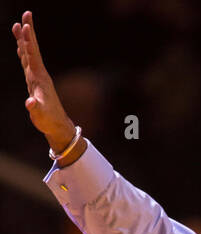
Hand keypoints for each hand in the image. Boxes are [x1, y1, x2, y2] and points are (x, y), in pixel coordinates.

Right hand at [12, 11, 74, 150]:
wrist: (57, 126)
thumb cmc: (48, 121)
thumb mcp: (40, 115)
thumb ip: (35, 108)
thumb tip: (30, 103)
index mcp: (39, 77)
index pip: (33, 54)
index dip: (28, 40)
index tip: (25, 25)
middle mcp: (38, 73)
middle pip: (32, 49)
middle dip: (28, 32)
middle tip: (26, 14)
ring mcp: (36, 77)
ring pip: (28, 53)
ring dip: (23, 40)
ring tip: (18, 25)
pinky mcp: (34, 81)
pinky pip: (27, 62)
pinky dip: (23, 52)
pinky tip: (20, 47)